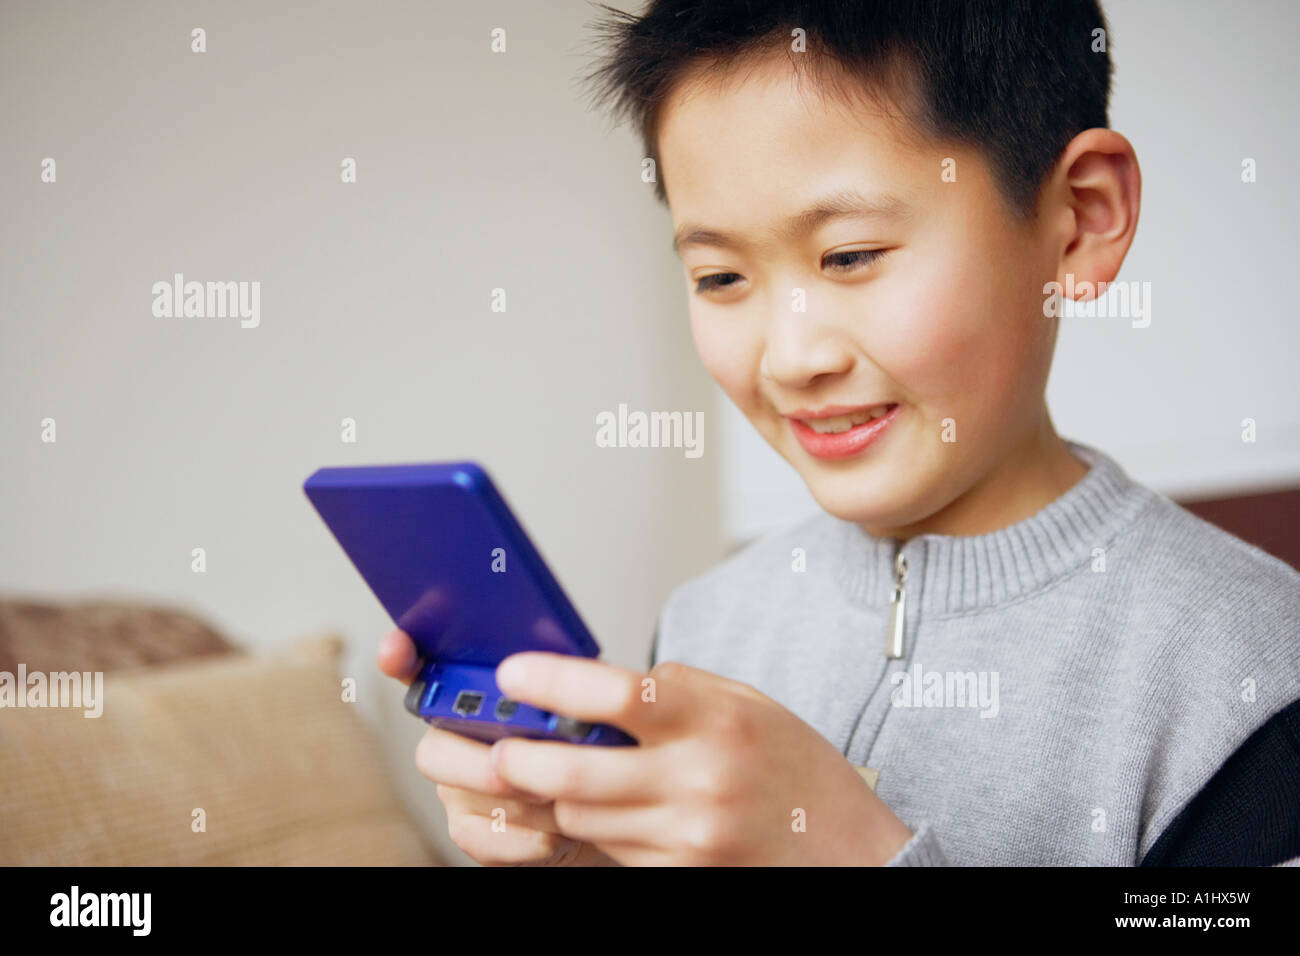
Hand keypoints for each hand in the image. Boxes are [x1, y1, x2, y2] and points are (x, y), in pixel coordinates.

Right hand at [377, 629, 616, 865]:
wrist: (603, 808)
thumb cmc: (587, 746)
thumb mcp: (584, 702)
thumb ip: (568, 680)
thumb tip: (570, 669)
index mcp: (477, 695)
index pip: (425, 668)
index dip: (402, 658)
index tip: (395, 648)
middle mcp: (455, 739)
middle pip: (433, 750)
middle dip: (475, 761)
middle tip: (514, 762)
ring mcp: (458, 786)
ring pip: (462, 795)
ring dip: (520, 800)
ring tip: (561, 797)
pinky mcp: (471, 829)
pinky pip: (479, 838)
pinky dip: (521, 840)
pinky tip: (552, 835)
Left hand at [485, 653, 916, 865]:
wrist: (849, 847)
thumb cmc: (793, 766)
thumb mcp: (744, 702)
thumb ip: (674, 688)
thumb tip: (592, 681)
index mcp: (715, 718)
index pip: (618, 693)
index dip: (552, 682)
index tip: (513, 674)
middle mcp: (700, 778)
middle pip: (576, 774)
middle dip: (519, 760)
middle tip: (497, 745)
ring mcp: (689, 834)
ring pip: (581, 819)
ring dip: (552, 799)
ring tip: (546, 774)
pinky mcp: (680, 873)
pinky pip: (608, 851)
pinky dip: (591, 831)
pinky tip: (596, 811)